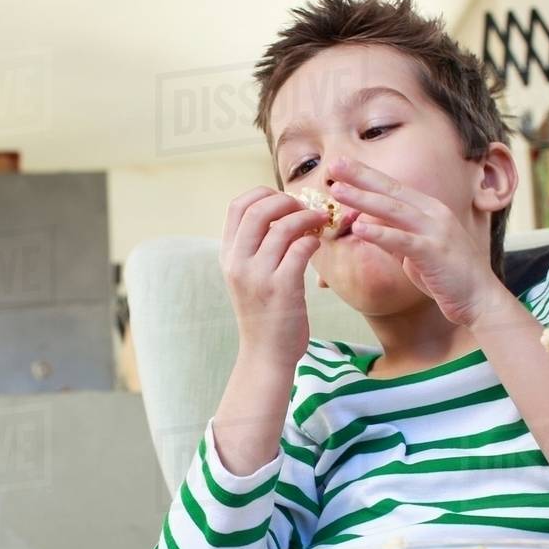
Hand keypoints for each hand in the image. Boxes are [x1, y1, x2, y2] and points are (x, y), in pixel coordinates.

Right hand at [222, 186, 329, 368]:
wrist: (265, 355)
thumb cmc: (264, 314)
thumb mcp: (248, 277)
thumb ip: (256, 247)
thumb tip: (282, 213)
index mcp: (228, 256)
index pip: (237, 206)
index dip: (263, 193)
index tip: (284, 200)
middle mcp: (238, 263)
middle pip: (258, 209)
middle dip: (286, 201)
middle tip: (305, 207)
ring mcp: (258, 276)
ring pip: (283, 227)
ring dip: (307, 218)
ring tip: (319, 222)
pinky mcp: (282, 289)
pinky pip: (300, 249)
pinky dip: (313, 240)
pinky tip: (317, 245)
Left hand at [324, 157, 501, 325]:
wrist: (479, 298)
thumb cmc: (447, 275)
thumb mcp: (416, 250)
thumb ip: (395, 235)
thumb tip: (370, 226)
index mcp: (430, 209)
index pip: (393, 187)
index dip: (367, 175)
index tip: (342, 165)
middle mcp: (434, 213)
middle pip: (392, 190)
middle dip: (361, 176)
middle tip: (335, 164)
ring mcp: (435, 231)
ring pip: (394, 211)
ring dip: (364, 199)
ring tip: (338, 191)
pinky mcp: (434, 253)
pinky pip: (402, 240)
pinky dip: (379, 234)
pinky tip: (358, 228)